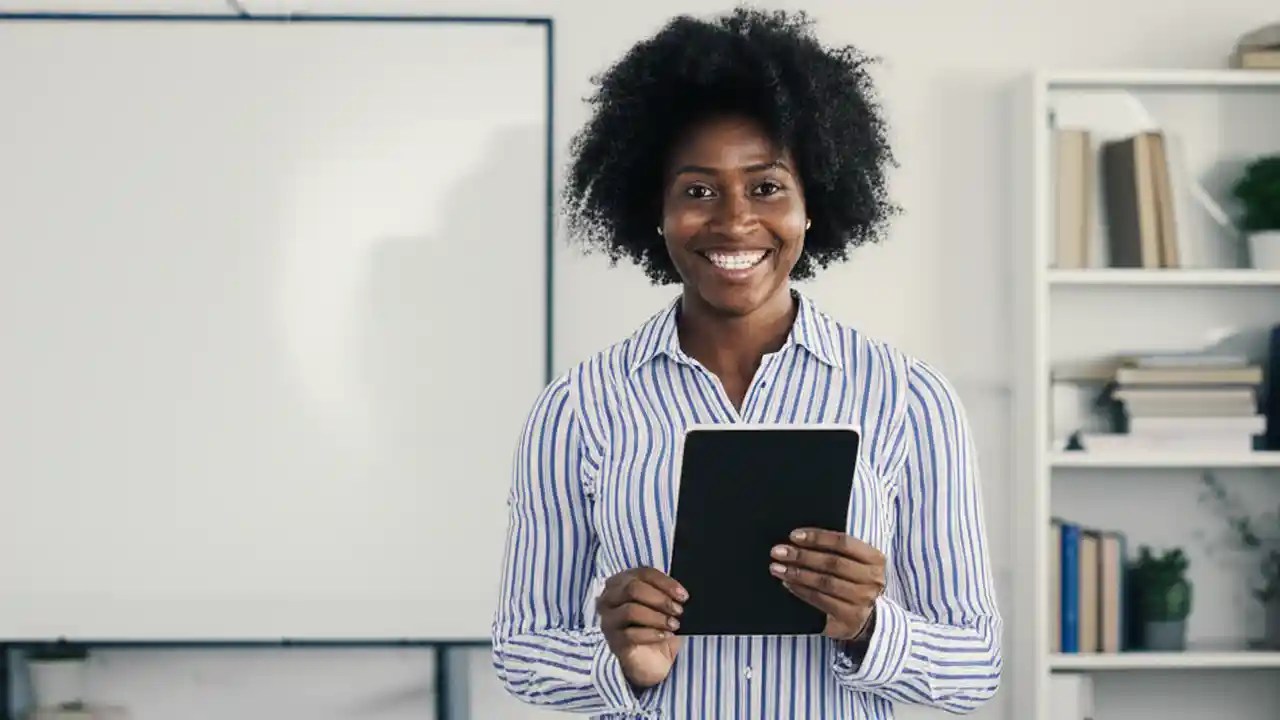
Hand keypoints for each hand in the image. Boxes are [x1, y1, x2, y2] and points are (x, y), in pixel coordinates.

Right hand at [599, 567, 687, 689]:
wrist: (652, 660)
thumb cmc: (657, 627)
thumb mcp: (663, 606)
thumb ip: (666, 593)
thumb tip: (679, 591)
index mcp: (621, 582)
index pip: (643, 573)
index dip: (665, 583)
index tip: (683, 595)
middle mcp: (609, 598)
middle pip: (632, 588)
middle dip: (660, 599)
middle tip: (678, 610)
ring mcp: (608, 620)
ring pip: (630, 610)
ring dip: (657, 617)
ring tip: (674, 624)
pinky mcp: (612, 641)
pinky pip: (630, 634)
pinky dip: (651, 634)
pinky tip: (665, 636)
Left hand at [769, 528, 885, 639]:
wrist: (868, 618)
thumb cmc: (855, 581)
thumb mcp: (855, 562)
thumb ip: (835, 549)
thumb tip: (800, 539)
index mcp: (875, 559)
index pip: (844, 543)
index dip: (818, 537)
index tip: (794, 535)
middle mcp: (872, 580)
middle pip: (833, 563)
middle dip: (802, 556)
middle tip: (778, 552)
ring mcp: (863, 601)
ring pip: (825, 583)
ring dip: (798, 574)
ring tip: (778, 568)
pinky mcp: (849, 618)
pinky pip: (820, 601)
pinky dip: (801, 591)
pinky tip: (788, 583)